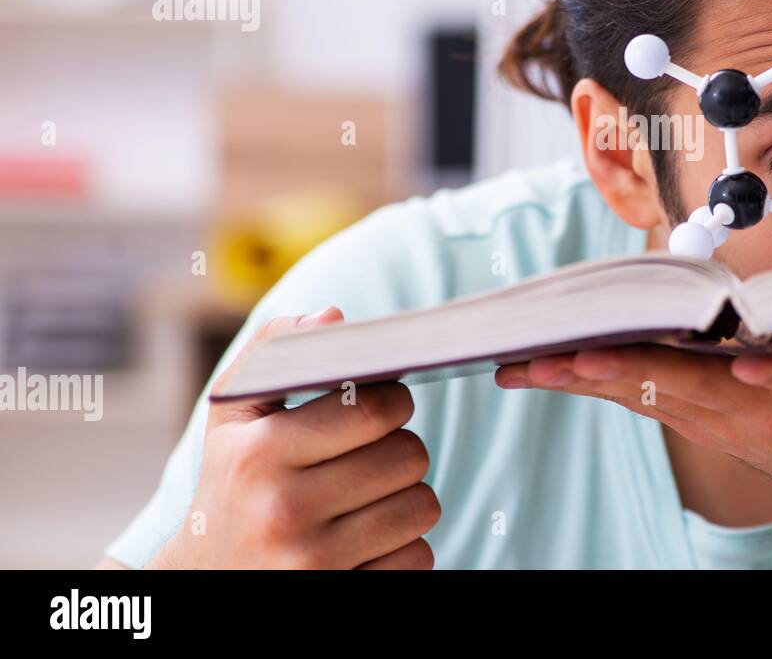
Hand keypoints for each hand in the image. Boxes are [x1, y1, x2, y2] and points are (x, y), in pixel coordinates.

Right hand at [151, 308, 440, 569]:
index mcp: (260, 454)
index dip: (392, 401)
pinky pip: (420, 557)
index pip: (377, 409)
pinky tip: (365, 541)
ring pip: (422, 505)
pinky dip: (403, 547)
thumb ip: (276, 351)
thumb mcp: (233, 415)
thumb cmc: (232, 482)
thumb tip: (333, 316)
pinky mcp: (345, 599)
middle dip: (400, 449)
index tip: (380, 407)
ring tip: (368, 497)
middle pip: (409, 456)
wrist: (204, 582)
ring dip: (407, 497)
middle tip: (372, 454)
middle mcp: (285, 511)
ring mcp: (315, 564)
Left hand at [495, 343, 771, 566]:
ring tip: (518, 356)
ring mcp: (716, 408)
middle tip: (571, 354)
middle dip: (632, 372)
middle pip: (689, 388)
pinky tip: (520, 362)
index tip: (740, 365)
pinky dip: (575, 374)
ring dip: (581, 373)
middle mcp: (756, 404)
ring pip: (641, 387)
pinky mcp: (689, 402)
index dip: (766, 379)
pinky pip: (625, 386)